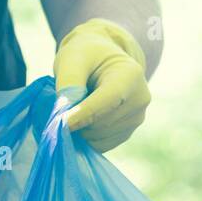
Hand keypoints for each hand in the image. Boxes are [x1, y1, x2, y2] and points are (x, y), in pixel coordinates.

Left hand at [54, 18, 150, 152]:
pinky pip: (101, 145)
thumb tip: (65, 115)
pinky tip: (81, 121)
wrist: (102, 62)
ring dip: (80, 130)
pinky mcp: (128, 132)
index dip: (83, 114)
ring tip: (75, 109)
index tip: (61, 124)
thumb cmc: (85, 56)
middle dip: (77, 121)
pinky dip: (86, 138)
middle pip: (101, 123)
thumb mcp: (72, 59)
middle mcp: (140, 99)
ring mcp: (137, 118)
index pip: (107, 102)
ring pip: (99, 137)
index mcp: (130, 75)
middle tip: (61, 110)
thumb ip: (69, 83)